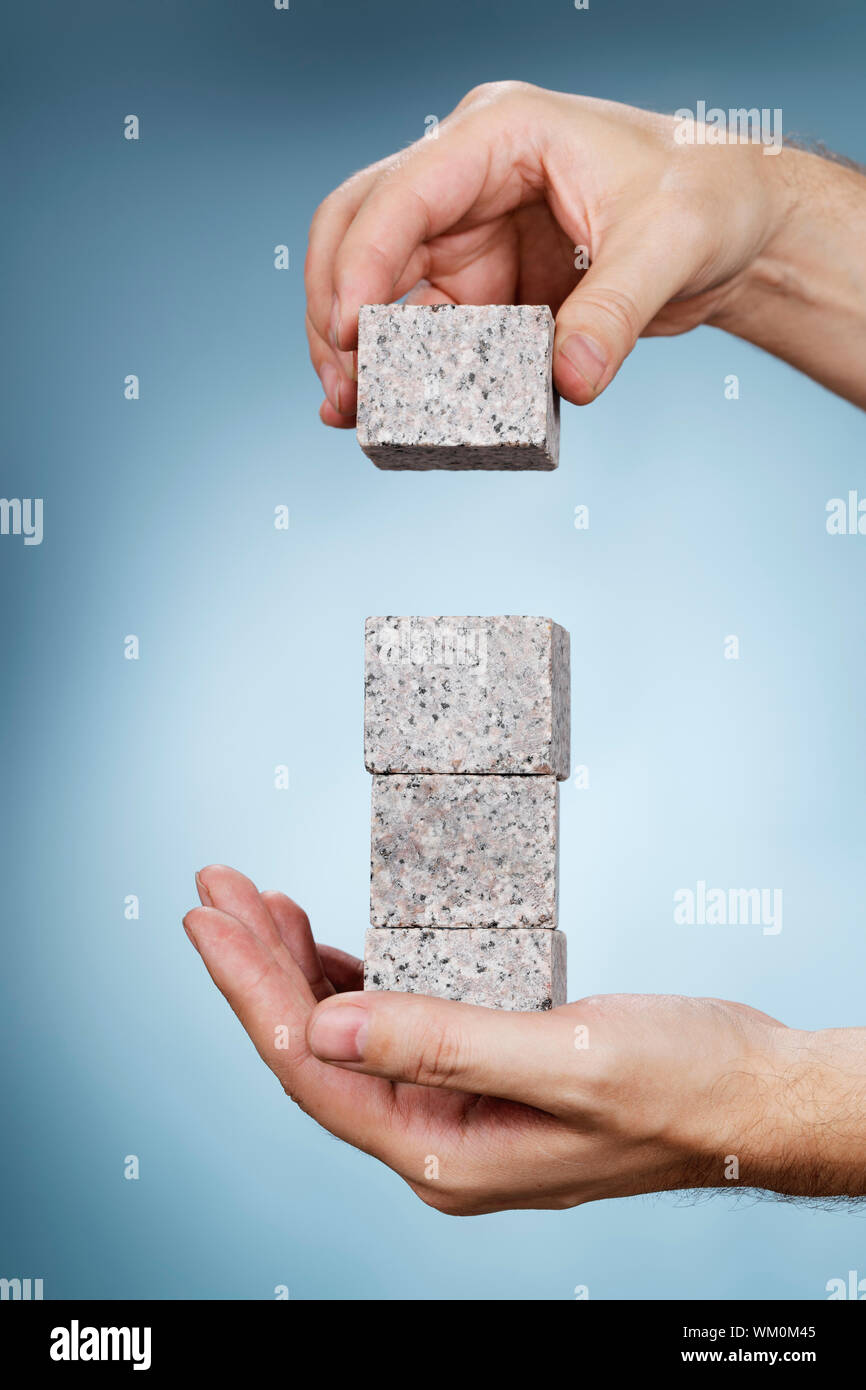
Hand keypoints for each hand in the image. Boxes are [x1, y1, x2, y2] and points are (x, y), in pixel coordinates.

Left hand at [183, 865, 865, 1211]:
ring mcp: (459, 1108)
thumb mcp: (567, 1057)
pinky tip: (331, 942)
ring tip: (259, 903)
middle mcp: (439, 1137)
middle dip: (260, 965)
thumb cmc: (684, 1084)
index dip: (251, 990)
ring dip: (300, 966)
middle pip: (318, 1049)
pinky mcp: (483, 1073)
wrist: (756, 1095)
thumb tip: (327, 1030)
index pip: (315, 1067)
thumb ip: (444, 1043)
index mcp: (446, 1150)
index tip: (207, 920)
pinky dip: (356, 977)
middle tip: (218, 890)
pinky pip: (395, 1027)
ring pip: (350, 1036)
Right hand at [306, 83, 865, 420]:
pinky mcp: (479, 290)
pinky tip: (387, 415)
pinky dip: (400, 373)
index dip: (364, 260)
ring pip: (377, 288)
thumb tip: (569, 380)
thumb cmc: (707, 197)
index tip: (351, 332)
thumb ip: (615, 312)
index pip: (404, 190)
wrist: (736, 227)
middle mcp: (467, 181)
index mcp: (500, 135)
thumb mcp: (669, 246)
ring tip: (352, 413)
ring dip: (355, 351)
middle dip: (335, 306)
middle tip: (341, 384)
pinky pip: (420, 332)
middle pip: (359, 230)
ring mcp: (467, 237)